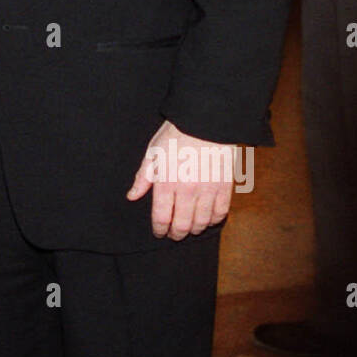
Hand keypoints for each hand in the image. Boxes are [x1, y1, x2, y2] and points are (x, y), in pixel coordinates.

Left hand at [126, 119, 234, 240]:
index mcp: (166, 182)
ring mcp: (207, 190)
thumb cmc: (176, 134)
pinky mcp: (224, 187)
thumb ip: (143, 177)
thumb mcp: (153, 152)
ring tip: (189, 228)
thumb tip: (132, 196)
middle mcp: (187, 190)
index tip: (159, 232)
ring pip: (201, 222)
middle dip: (176, 234)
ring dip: (194, 229)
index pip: (161, 217)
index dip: (159, 229)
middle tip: (174, 234)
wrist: (206, 121)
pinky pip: (220, 213)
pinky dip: (213, 220)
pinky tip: (207, 218)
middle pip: (182, 225)